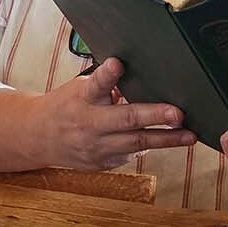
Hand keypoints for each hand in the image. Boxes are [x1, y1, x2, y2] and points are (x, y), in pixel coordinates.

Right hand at [38, 57, 196, 169]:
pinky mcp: (104, 163)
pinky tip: (172, 142)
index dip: (107, 75)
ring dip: (166, 139)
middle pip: (125, 120)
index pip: (95, 84)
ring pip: (136, 144)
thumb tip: (136, 72)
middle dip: (154, 116)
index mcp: (82, 98)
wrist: (38, 138)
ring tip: (189, 135)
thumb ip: (105, 84)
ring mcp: (97, 147)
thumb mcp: (80, 88)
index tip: (117, 63)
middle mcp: (90, 124)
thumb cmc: (66, 106)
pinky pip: (132, 155)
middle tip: (177, 113)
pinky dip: (151, 147)